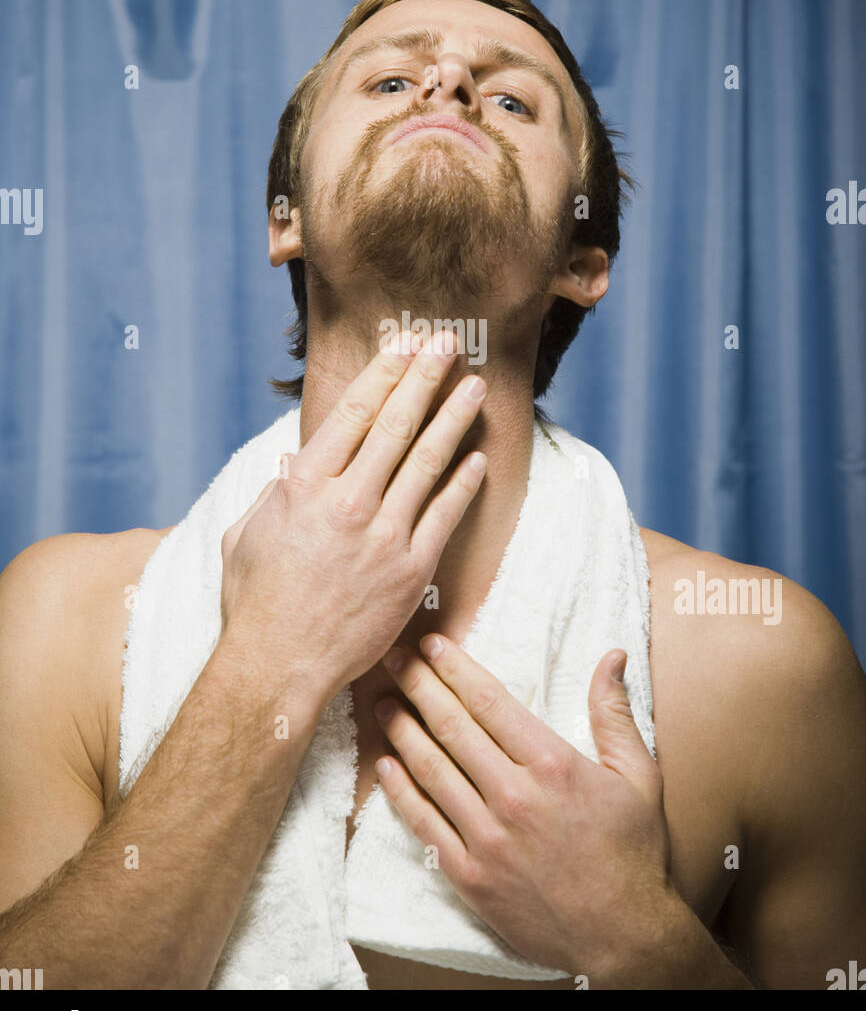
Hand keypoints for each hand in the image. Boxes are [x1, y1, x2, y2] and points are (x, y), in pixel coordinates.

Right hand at [218, 331, 487, 709]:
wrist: (279, 668)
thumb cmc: (256, 602)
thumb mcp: (247, 533)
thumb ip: (275, 494)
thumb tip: (293, 466)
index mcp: (303, 485)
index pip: (353, 412)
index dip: (384, 373)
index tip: (405, 346)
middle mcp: (347, 502)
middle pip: (395, 424)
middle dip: (425, 377)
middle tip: (449, 343)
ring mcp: (384, 536)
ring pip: (427, 462)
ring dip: (452, 418)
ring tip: (474, 387)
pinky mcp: (411, 570)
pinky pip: (444, 515)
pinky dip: (463, 483)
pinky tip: (477, 458)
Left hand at [372, 635, 677, 980]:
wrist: (623, 937)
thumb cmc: (632, 855)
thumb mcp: (638, 776)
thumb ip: (614, 712)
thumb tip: (612, 655)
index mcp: (552, 765)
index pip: (489, 701)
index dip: (455, 668)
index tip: (432, 644)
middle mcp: (514, 796)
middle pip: (452, 727)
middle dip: (418, 685)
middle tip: (393, 659)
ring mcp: (487, 838)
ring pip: (431, 771)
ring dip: (402, 731)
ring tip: (382, 704)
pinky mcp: (470, 876)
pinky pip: (425, 825)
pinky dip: (401, 793)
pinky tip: (386, 767)